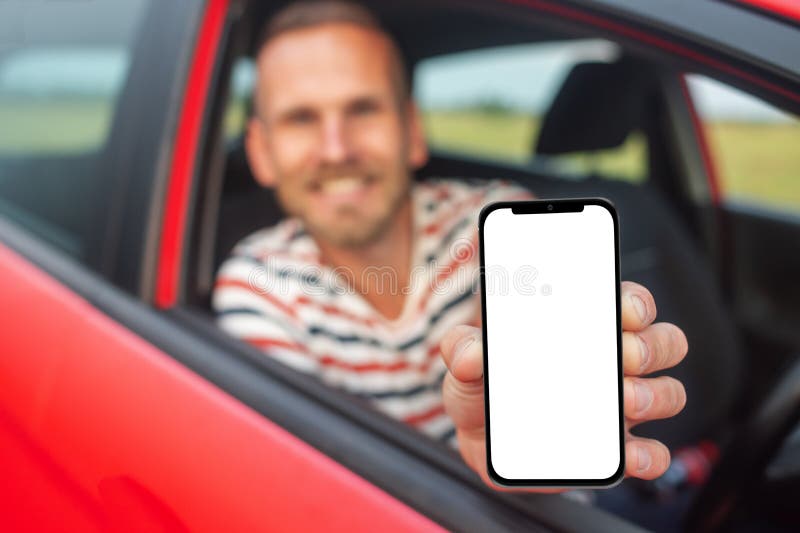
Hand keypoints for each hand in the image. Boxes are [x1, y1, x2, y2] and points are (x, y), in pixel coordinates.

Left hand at [440, 281, 687, 489]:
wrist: (481, 440)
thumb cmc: (484, 387)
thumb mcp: (467, 363)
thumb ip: (462, 349)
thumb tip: (469, 354)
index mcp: (584, 329)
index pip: (629, 303)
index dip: (635, 302)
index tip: (621, 310)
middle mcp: (613, 364)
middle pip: (664, 342)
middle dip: (651, 346)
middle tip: (622, 356)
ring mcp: (620, 408)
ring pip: (669, 392)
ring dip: (655, 394)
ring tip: (623, 400)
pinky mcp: (616, 451)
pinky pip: (653, 454)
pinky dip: (649, 455)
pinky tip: (627, 453)